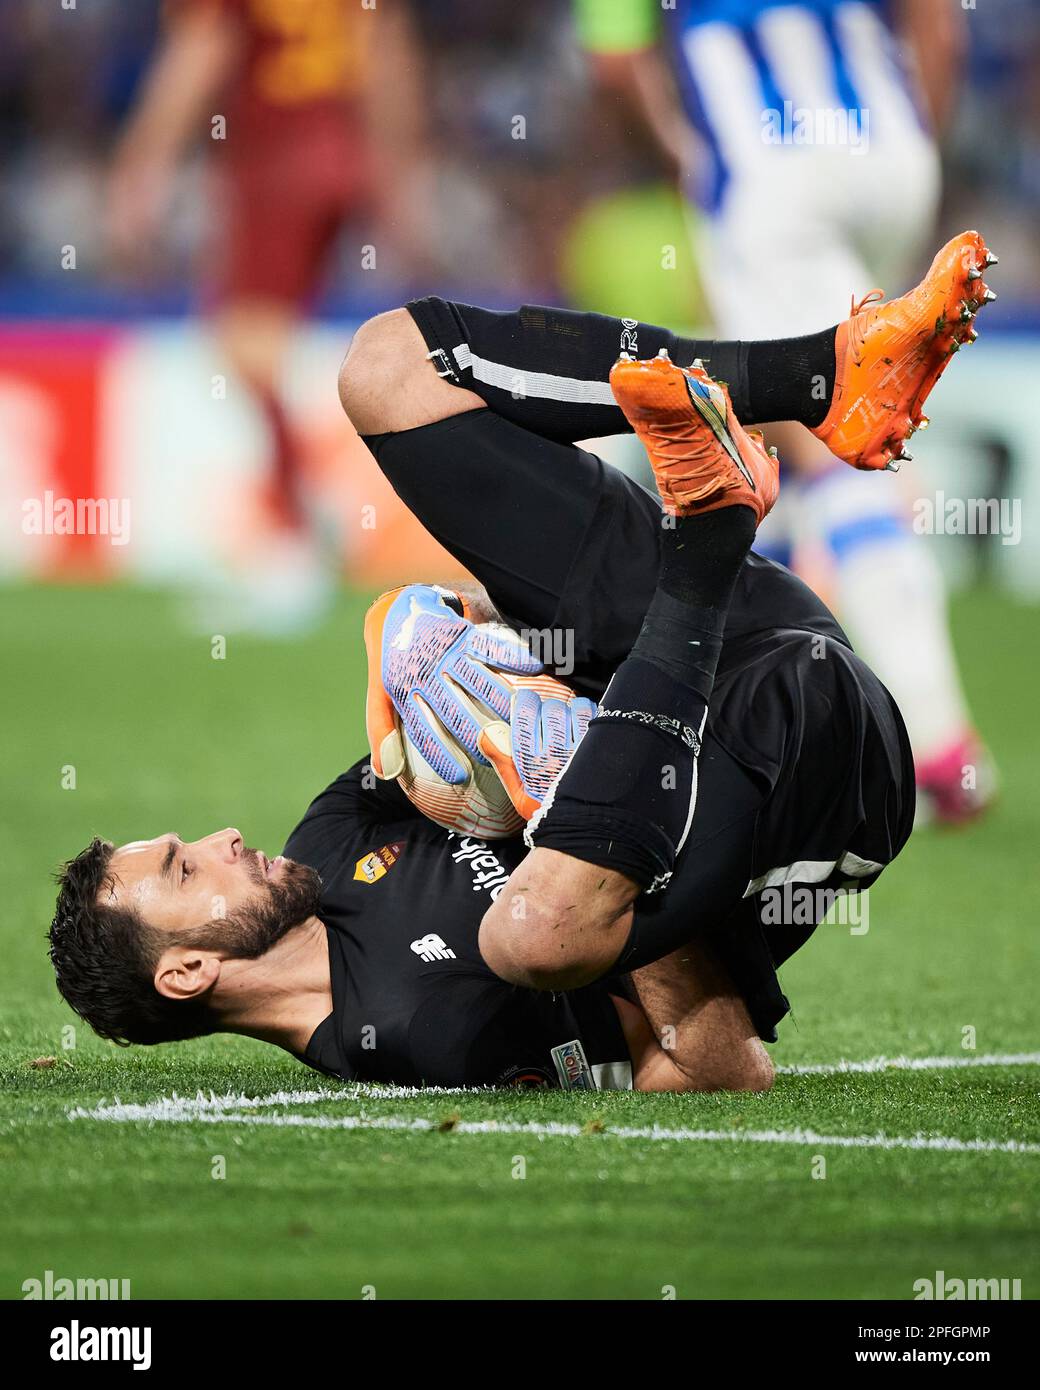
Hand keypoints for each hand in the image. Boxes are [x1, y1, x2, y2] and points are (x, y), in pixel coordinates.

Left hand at [364, 584, 543, 784]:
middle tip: (500, 754)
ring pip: (480, 683)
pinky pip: (491, 649)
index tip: (459, 777)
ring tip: (522, 721)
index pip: (423, 730)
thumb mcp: (379, 693)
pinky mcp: (462, 634)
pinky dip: (514, 658)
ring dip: (503, 703)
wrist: (397, 610)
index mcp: (404, 690)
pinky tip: (536, 668)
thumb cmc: (392, 660)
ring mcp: (446, 653)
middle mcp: (427, 673)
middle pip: (456, 711)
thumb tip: (384, 773)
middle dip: (479, 736)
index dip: (440, 754)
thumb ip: (380, 729)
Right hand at [479, 684, 596, 820]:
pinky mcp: (598, 750)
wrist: (581, 829)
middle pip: (550, 708)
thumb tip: (484, 733)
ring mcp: (580, 751)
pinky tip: (582, 724)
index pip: (524, 712)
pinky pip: (593, 718)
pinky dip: (587, 715)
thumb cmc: (547, 810)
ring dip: (569, 710)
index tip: (525, 702)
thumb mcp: (518, 792)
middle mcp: (556, 754)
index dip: (524, 701)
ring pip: (573, 709)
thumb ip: (501, 760)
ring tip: (566, 721)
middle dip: (547, 708)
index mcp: (532, 762)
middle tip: (547, 718)